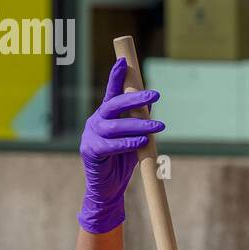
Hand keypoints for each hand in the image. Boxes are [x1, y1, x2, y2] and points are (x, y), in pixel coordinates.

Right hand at [77, 56, 163, 234]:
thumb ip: (139, 119)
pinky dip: (127, 144)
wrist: (109, 188)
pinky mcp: (90, 152)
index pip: (111, 92)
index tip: (123, 61)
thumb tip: (151, 101)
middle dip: (135, 98)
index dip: (116, 77)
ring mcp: (91, 135)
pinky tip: (142, 143)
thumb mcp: (135, 136)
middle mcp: (96, 121)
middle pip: (114, 105)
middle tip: (155, 94)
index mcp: (106, 115)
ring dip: (139, 125)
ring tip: (158, 126)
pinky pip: (110, 145)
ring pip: (115, 126)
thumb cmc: (122, 159)